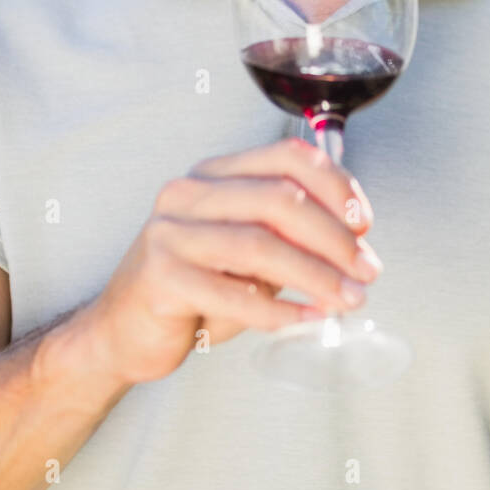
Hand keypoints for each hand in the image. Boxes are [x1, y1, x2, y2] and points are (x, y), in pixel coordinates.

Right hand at [81, 137, 380, 384]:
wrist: (123, 332)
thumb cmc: (195, 288)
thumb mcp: (247, 253)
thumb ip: (289, 236)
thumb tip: (355, 240)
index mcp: (216, 174)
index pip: (287, 157)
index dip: (336, 185)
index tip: (364, 222)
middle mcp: (189, 193)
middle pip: (280, 199)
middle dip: (335, 237)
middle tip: (367, 269)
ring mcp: (170, 233)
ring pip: (261, 244)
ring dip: (316, 275)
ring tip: (348, 298)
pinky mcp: (160, 277)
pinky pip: (235, 294)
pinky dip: (282, 310)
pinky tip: (310, 320)